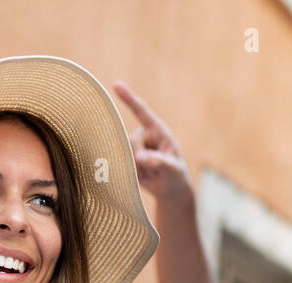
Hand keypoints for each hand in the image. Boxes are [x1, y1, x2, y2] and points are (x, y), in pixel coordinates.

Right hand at [113, 80, 194, 207]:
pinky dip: (131, 172)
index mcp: (158, 130)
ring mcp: (134, 146)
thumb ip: (158, 161)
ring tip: (151, 173)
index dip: (128, 98)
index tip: (116, 84)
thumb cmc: (175, 176)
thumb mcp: (172, 169)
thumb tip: (138, 157)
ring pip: (124, 153)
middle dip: (140, 158)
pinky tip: (143, 176)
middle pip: (131, 141)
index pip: (142, 112)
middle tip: (155, 171)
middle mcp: (144, 135)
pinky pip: (121, 162)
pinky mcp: (127, 157)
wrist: (169, 189)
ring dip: (137, 168)